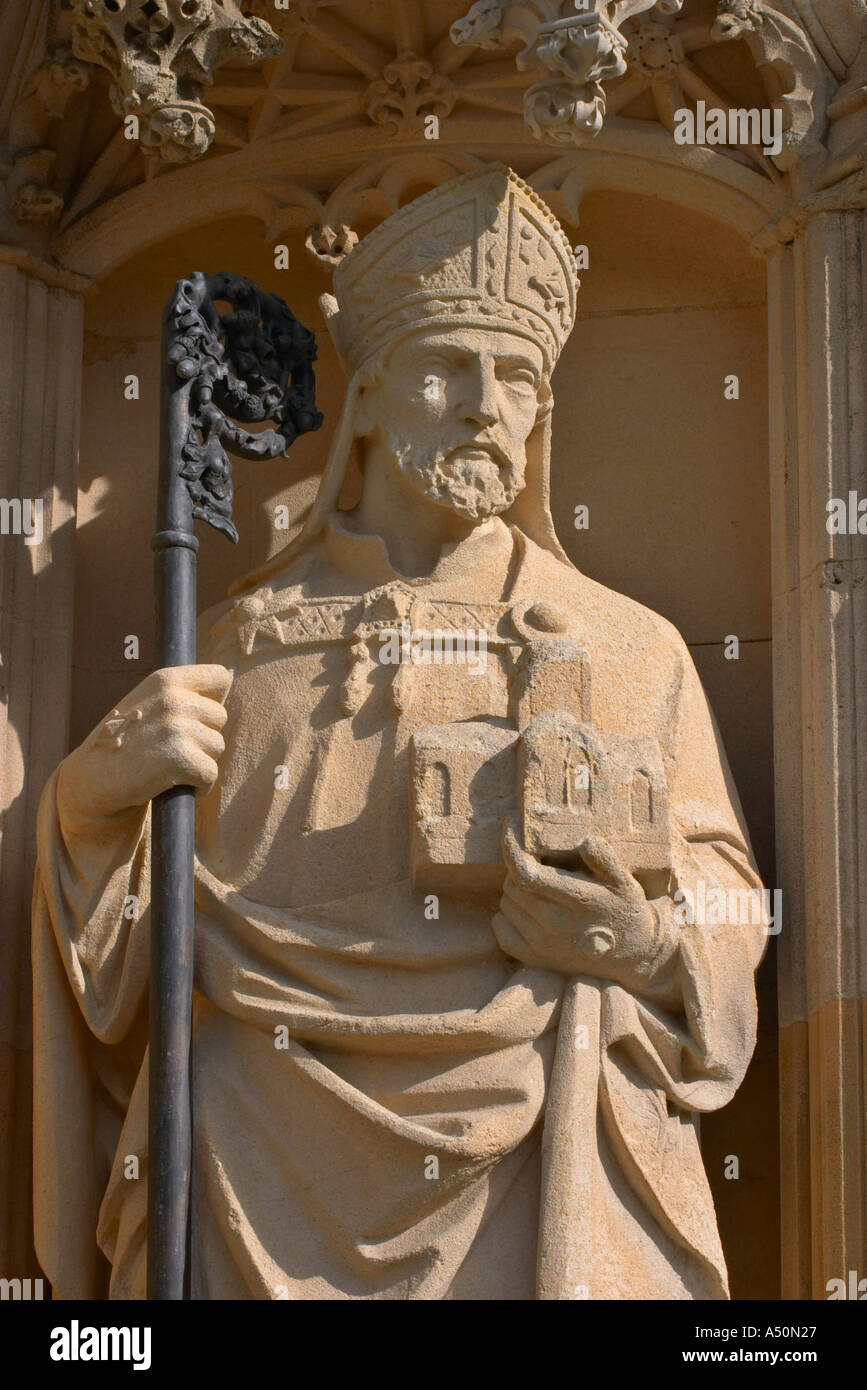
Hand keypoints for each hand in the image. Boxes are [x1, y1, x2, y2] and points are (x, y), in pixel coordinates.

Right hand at [58, 665, 232, 821]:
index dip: (212, 699)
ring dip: (200, 760)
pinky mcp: (181, 759)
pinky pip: (211, 774)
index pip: (219, 677)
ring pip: (217, 747)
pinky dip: (200, 785)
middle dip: (203, 735)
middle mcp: (173, 699)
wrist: (93, 777)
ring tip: (170, 764)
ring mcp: (177, 728)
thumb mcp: (147, 701)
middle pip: (220, 718)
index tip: (194, 715)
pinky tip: (178, 784)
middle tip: (172, 747)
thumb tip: (229, 681)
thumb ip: (182, 692)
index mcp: (166, 679)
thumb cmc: (125, 738)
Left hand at [492, 820, 673, 987]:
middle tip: (539, 867)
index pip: (528, 874)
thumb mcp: (625, 882)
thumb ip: (606, 860)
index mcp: (579, 901)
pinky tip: (527, 910)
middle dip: (520, 868)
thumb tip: (587, 842)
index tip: (509, 829)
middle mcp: (557, 926)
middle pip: (513, 885)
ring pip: (506, 903)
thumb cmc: (623, 909)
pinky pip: (500, 927)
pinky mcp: (533, 959)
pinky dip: (506, 914)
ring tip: (539, 890)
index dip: (512, 849)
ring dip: (515, 890)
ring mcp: (543, 946)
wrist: (630, 954)